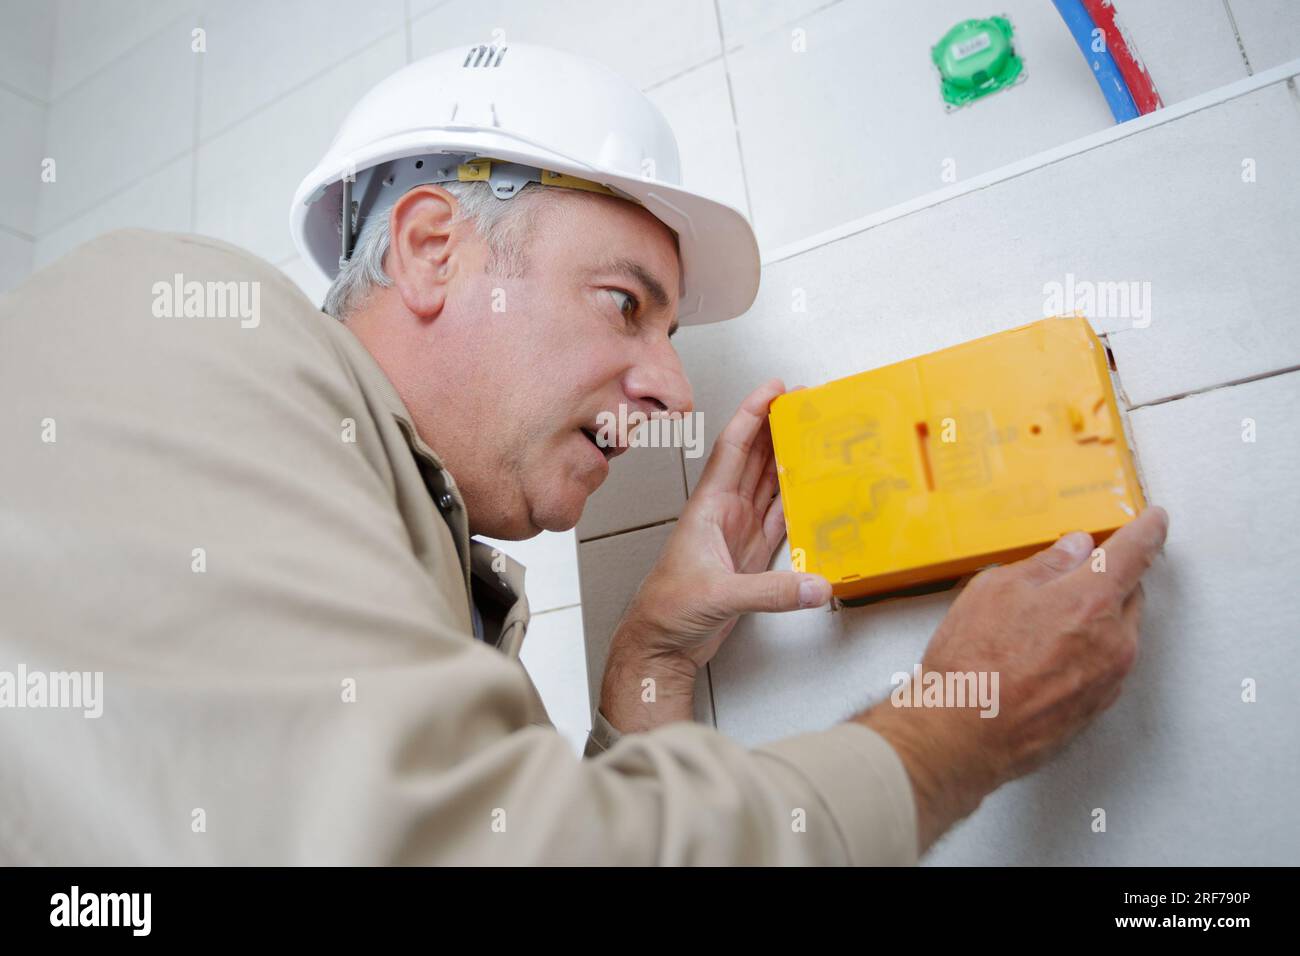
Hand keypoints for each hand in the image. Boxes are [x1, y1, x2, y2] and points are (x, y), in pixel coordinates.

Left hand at [599, 379, 832, 731]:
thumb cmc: (667, 611)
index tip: (776, 389)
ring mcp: (738, 534)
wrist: (660, 644)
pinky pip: (779, 520)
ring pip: (769, 484)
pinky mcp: (751, 557)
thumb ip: (769, 592)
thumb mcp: (718, 596)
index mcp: (710, 508)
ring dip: (790, 458)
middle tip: (807, 402)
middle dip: (778, 427)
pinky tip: (813, 489)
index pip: (735, 448)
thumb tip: (815, 585)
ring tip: (815, 433)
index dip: (754, 414)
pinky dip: (797, 502)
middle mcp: (725, 514)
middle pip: (756, 458)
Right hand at [862, 505, 1169, 852]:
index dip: (1148, 530)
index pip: (1135, 553)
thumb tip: (1076, 549)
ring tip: (1045, 622)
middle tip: (1074, 573)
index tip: (1155, 520)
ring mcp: (1110, 677)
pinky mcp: (1098, 705)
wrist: (961, 732)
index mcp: (1091, 601)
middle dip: (1109, 578)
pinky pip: (1105, 662)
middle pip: (1130, 593)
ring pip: (1118, 630)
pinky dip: (1087, 648)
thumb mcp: (995, 590)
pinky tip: (1044, 654)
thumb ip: (1045, 565)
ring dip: (1096, 617)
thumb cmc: (973, 661)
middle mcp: (1114, 640)